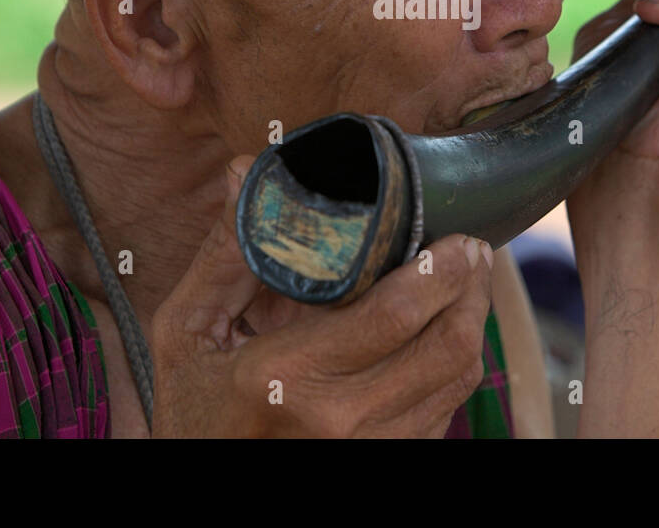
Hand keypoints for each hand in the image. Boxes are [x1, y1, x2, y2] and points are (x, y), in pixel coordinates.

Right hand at [150, 157, 495, 436]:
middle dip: (471, 289)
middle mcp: (338, 420)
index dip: (439, 272)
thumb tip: (246, 170)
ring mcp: (369, 450)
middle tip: (473, 250)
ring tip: (469, 282)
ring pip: (457, 380)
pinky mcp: (386, 463)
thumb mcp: (185, 332)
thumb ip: (222, 253)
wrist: (204, 489)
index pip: (391, 316)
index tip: (456, 237)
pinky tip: (446, 330)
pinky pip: (445, 410)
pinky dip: (454, 364)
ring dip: (472, 322)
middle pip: (444, 348)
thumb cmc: (191, 410)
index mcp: (285, 376)